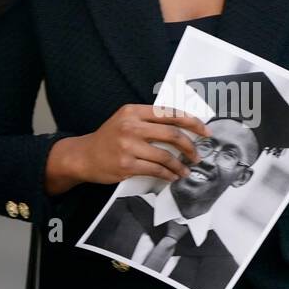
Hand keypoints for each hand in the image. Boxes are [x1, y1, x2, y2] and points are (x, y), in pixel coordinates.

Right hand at [70, 103, 212, 185]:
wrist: (83, 156)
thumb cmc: (108, 138)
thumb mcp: (125, 119)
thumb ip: (148, 120)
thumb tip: (180, 126)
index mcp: (133, 112)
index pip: (170, 114)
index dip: (191, 122)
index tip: (205, 130)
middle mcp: (131, 126)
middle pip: (172, 134)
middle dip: (190, 145)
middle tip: (197, 154)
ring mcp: (128, 146)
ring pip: (165, 156)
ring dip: (180, 165)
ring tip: (185, 169)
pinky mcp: (127, 165)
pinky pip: (155, 170)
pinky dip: (168, 174)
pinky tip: (172, 176)